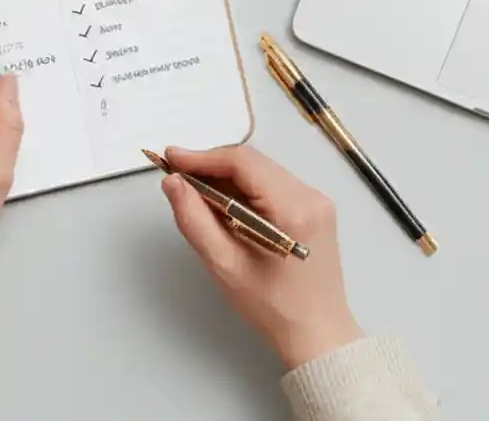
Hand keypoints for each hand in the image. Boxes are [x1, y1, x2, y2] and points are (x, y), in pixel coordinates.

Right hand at [161, 146, 362, 368]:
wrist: (316, 331)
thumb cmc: (272, 306)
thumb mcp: (225, 265)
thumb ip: (195, 220)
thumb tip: (173, 183)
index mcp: (294, 209)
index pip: (243, 163)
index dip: (203, 157)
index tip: (170, 158)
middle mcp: (311, 196)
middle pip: (254, 164)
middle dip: (212, 167)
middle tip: (177, 178)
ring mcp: (318, 200)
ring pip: (263, 173)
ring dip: (228, 179)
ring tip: (196, 195)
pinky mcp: (316, 209)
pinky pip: (274, 186)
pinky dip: (247, 190)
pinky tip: (225, 207)